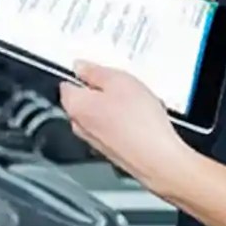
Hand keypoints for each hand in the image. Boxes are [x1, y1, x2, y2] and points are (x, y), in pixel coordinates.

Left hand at [59, 61, 192, 194]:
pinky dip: (125, 122)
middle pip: (84, 100)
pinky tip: (143, 120)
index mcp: (75, 106)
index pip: (67, 84)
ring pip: (101, 115)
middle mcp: (80, 126)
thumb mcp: (118, 80)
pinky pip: (114, 129)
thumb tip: (80, 67)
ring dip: (115, 107)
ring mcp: (95, 141)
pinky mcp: (112, 151)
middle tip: (123, 85)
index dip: (84, 74)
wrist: (158, 158)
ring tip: (138, 104)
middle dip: (101, 91)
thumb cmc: (139, 122)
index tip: (98, 70)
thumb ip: (94, 72)